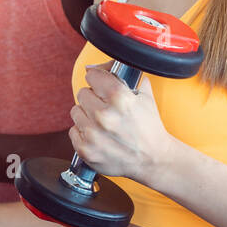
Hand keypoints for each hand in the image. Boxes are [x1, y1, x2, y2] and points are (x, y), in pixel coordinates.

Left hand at [70, 64, 173, 183]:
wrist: (153, 160)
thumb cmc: (149, 129)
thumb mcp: (144, 97)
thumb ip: (125, 77)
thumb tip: (97, 66)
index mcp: (119, 98)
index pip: (92, 75)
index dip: (98, 79)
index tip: (100, 85)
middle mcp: (104, 115)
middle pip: (82, 93)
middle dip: (93, 99)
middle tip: (105, 108)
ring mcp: (93, 134)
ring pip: (76, 111)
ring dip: (86, 116)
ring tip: (102, 123)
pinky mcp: (86, 150)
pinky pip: (73, 131)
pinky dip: (83, 133)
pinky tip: (98, 136)